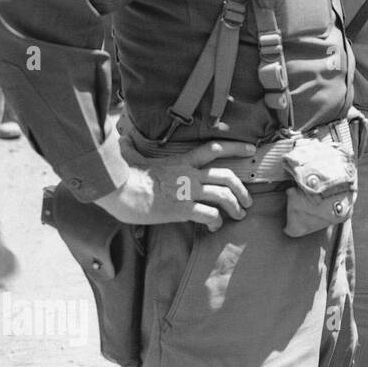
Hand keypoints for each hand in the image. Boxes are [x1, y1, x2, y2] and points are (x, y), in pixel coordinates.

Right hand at [95, 140, 256, 230]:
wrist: (117, 190)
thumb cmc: (122, 175)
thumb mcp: (131, 157)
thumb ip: (131, 149)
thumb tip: (121, 139)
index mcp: (182, 161)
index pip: (214, 149)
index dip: (235, 148)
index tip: (250, 150)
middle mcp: (189, 175)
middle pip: (226, 176)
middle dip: (242, 189)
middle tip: (248, 200)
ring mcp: (187, 191)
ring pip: (223, 196)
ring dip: (235, 207)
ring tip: (239, 215)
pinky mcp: (182, 209)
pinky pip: (209, 214)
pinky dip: (216, 221)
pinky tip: (215, 227)